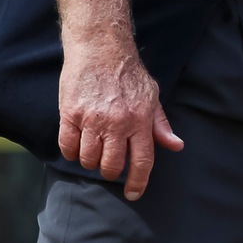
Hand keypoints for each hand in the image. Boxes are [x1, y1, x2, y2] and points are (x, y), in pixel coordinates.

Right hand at [56, 40, 181, 200]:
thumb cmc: (129, 74)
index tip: (133, 194)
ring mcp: (92, 119)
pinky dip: (71, 153)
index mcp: (140, 121)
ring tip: (94, 154)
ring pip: (88, 159)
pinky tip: (76, 147)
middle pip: (112, 165)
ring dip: (90, 163)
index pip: (142, 161)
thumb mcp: (152, 97)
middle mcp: (117, 123)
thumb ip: (161, 125)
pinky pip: (67, 145)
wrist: (100, 49)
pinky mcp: (70, 113)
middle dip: (111, 172)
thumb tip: (176, 146)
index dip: (137, 182)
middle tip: (110, 166)